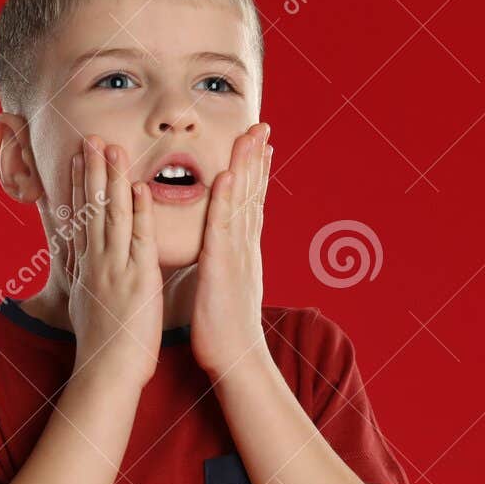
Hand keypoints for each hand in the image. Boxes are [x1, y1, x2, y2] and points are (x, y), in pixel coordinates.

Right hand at [62, 135, 163, 388]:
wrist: (107, 373)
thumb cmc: (103, 347)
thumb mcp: (87, 306)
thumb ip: (88, 282)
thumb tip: (83, 271)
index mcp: (86, 268)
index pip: (79, 218)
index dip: (79, 186)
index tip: (78, 159)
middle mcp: (95, 263)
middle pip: (91, 209)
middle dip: (91, 171)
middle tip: (90, 138)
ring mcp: (114, 269)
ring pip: (112, 216)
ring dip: (112, 180)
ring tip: (111, 148)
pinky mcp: (137, 280)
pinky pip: (138, 240)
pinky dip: (138, 213)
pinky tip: (138, 188)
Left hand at [191, 122, 271, 377]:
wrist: (236, 359)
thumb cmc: (224, 329)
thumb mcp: (226, 288)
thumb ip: (226, 265)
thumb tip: (223, 255)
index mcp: (242, 251)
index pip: (251, 203)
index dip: (255, 173)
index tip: (258, 145)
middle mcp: (245, 247)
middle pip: (253, 194)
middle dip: (256, 158)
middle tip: (261, 124)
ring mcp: (238, 254)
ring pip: (243, 202)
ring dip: (247, 166)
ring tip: (251, 135)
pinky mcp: (223, 265)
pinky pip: (224, 226)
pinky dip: (228, 199)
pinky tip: (229, 174)